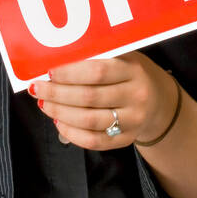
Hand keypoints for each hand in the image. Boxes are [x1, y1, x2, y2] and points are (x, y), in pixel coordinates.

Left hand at [28, 53, 177, 149]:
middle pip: (89, 97)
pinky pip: (95, 141)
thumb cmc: (130, 73)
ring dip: (60, 112)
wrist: (159, 102)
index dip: (70, 72)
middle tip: (37, 88)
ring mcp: (133, 120)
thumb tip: (55, 62)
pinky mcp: (127, 140)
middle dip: (57, 93)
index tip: (49, 71)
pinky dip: (72, 133)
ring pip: (89, 121)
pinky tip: (58, 121)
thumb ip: (96, 57)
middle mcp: (136, 96)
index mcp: (133, 70)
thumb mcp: (123, 56)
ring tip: (44, 103)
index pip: (97, 72)